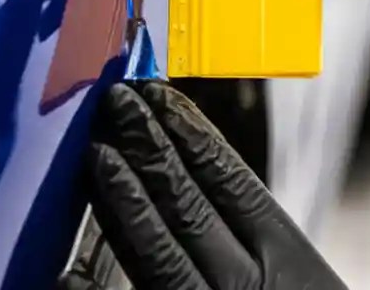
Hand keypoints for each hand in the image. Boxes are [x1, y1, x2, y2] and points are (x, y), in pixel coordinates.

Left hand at [73, 82, 346, 289]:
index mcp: (291, 267)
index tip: (159, 98)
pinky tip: (67, 272)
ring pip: (160, 257)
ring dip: (125, 200)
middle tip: (117, 103)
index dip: (190, 136)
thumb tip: (194, 180)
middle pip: (189, 207)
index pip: (232, 184)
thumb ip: (254, 245)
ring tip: (100, 152)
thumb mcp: (302, 285)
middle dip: (148, 149)